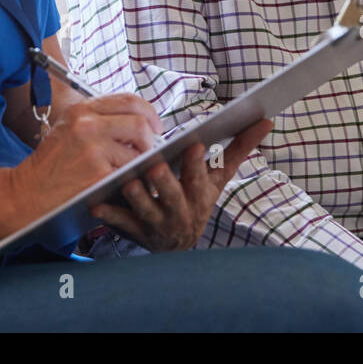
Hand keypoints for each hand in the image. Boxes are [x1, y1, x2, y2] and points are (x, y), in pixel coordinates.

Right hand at [9, 94, 162, 215]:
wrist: (27, 192)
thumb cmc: (50, 164)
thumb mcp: (68, 128)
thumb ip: (98, 120)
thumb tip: (138, 120)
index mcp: (82, 110)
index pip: (128, 101)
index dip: (149, 112)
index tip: (156, 125)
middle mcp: (87, 124)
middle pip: (139, 124)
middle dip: (151, 139)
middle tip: (151, 149)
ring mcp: (93, 149)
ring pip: (137, 152)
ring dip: (140, 164)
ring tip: (131, 170)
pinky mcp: (98, 173)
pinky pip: (128, 173)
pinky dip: (130, 179)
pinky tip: (123, 183)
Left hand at [88, 119, 273, 252]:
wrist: (178, 243)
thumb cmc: (198, 198)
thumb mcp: (219, 177)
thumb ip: (240, 148)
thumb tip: (267, 120)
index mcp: (200, 194)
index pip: (199, 178)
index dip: (195, 164)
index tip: (192, 144)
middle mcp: (179, 211)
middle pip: (172, 197)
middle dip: (164, 183)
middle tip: (153, 167)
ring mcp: (156, 223)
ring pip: (145, 211)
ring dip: (136, 198)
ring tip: (126, 182)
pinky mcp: (135, 232)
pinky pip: (121, 224)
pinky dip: (109, 215)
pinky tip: (96, 204)